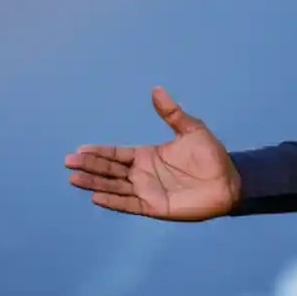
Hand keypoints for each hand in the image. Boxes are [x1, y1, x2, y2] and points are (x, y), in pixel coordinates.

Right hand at [65, 87, 240, 220]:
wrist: (228, 181)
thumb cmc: (211, 156)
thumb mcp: (191, 129)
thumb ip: (172, 113)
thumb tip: (156, 89)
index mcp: (148, 155)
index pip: (117, 153)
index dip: (99, 151)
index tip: (80, 148)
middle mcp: (142, 174)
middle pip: (110, 169)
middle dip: (90, 165)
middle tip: (68, 161)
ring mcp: (147, 191)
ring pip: (114, 186)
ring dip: (94, 183)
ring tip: (74, 178)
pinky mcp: (154, 206)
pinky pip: (129, 204)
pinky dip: (113, 201)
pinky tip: (96, 197)